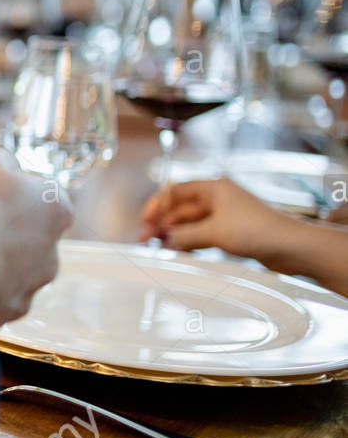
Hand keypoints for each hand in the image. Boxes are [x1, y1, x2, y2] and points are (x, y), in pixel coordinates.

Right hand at [138, 178, 286, 262]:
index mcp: (214, 188)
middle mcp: (218, 199)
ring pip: (190, 223)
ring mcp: (224, 216)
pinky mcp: (231, 231)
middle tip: (146, 238)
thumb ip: (184, 236)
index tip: (145, 219)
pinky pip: (202, 234)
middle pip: (182, 208)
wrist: (290, 246)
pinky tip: (178, 249)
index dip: (158, 204)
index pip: (176, 191)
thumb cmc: (258, 230)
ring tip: (158, 245)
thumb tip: (164, 239)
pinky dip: (188, 241)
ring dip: (174, 233)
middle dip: (163, 222)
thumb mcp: (213, 232)